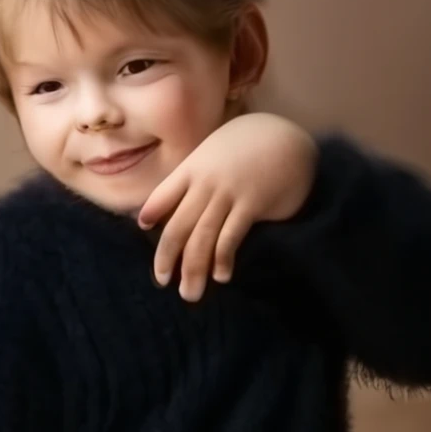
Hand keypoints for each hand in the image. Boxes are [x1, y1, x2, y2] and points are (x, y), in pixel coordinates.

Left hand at [136, 113, 317, 301]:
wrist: (287, 138)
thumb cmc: (248, 148)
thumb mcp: (215, 151)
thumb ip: (197, 174)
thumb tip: (181, 202)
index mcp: (192, 169)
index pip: (162, 194)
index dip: (152, 212)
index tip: (144, 228)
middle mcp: (206, 183)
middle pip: (178, 226)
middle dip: (167, 258)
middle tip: (162, 281)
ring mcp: (228, 194)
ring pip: (202, 238)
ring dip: (193, 270)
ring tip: (190, 293)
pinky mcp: (252, 205)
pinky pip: (230, 238)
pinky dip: (222, 260)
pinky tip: (220, 276)